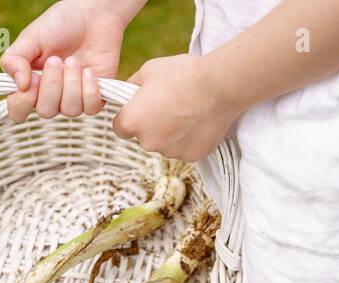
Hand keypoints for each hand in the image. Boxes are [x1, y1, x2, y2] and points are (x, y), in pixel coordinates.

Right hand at [1, 0, 135, 119]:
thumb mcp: (30, 38)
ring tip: (74, 60)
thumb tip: (20, 85)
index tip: (33, 78)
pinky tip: (89, 71)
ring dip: (72, 82)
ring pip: (70, 110)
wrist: (92, 16)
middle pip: (46, 112)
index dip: (23, 102)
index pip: (18, 112)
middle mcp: (49, 97)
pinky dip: (90, 89)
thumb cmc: (58, 25)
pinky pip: (90, 108)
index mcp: (28, 85)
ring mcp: (72, 100)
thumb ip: (15, 60)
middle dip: (52, 84)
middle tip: (56, 60)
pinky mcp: (94, 98)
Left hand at [112, 55, 242, 161]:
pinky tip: (198, 120)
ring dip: (171, 132)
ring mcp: (171, 152)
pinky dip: (189, 138)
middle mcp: (148, 143)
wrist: (218, 86)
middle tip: (169, 105)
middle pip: (144, 137)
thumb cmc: (182, 74)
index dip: (129, 117)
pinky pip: (185, 148)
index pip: (120, 128)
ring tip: (187, 111)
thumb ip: (132, 85)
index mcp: (132, 122)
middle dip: (152, 125)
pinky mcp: (192, 156)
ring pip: (165, 144)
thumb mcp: (149, 70)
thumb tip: (129, 93)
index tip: (141, 109)